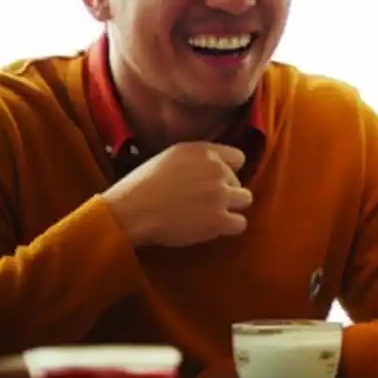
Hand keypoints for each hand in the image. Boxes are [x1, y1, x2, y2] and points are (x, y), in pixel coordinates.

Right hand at [102, 142, 251, 247]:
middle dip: (225, 190)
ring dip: (231, 207)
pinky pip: (240, 223)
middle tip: (204, 201)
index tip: (215, 180)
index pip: (238, 157)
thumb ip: (197, 159)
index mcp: (204, 151)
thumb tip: (211, 167)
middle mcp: (217, 169)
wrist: (131, 210)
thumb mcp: (171, 156)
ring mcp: (220, 195)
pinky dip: (229, 226)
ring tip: (211, 214)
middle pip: (239, 180)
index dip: (228, 170)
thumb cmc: (141, 185)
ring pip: (245, 199)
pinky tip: (212, 227)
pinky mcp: (219, 219)